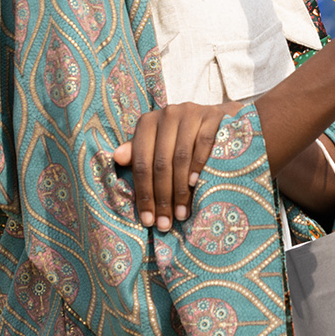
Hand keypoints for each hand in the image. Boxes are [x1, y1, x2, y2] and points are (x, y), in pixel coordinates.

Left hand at [113, 101, 240, 230]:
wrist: (217, 118)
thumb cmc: (181, 137)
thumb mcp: (157, 144)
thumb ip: (138, 152)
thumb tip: (117, 157)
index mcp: (147, 122)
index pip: (141, 163)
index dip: (143, 193)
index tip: (148, 220)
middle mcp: (167, 114)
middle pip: (161, 162)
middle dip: (162, 197)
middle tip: (166, 222)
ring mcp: (190, 113)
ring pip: (181, 157)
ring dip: (181, 190)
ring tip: (182, 213)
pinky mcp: (212, 115)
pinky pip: (203, 144)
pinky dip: (198, 166)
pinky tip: (195, 184)